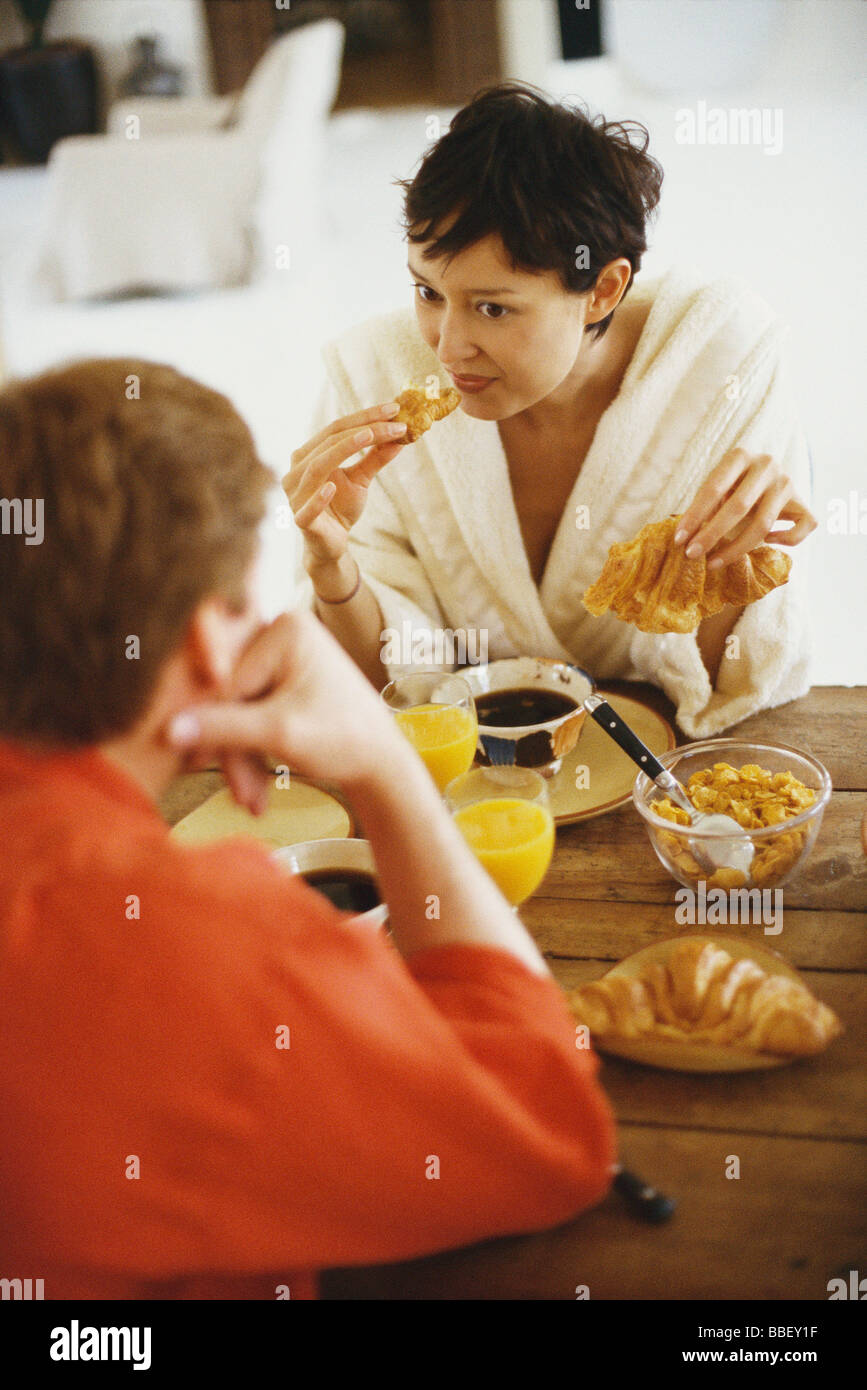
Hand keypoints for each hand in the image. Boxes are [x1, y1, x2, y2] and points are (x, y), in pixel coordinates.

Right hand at [167, 609, 407, 794]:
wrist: (381, 764)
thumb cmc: (344, 740)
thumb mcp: (280, 735)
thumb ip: (224, 729)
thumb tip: (167, 731)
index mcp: (284, 628)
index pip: (226, 680)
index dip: (212, 726)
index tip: (192, 763)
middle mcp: (277, 631)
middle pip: (227, 696)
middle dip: (231, 750)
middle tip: (241, 797)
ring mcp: (277, 656)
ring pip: (233, 711)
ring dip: (240, 759)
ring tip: (253, 803)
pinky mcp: (276, 680)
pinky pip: (245, 715)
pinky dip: (248, 752)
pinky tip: (255, 789)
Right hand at [284, 403, 407, 569]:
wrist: (330, 544)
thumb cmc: (341, 507)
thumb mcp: (361, 480)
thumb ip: (374, 458)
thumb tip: (399, 437)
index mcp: (308, 455)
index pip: (335, 429)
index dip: (365, 416)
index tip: (394, 409)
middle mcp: (296, 470)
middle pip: (329, 441)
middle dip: (363, 429)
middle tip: (395, 423)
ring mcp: (295, 495)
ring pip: (317, 467)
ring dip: (344, 449)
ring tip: (370, 437)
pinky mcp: (300, 520)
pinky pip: (307, 508)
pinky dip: (318, 497)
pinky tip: (333, 487)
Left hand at [673, 448, 816, 569]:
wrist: (765, 476)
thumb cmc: (732, 486)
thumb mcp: (716, 487)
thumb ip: (703, 507)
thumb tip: (683, 540)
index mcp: (740, 455)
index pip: (714, 488)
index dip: (694, 516)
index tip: (679, 540)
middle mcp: (767, 465)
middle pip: (738, 506)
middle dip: (711, 535)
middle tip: (692, 555)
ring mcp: (787, 483)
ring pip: (763, 523)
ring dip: (735, 549)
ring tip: (713, 563)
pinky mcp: (802, 502)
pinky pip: (803, 526)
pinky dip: (786, 539)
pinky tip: (768, 542)